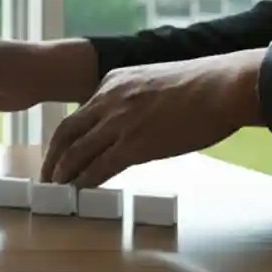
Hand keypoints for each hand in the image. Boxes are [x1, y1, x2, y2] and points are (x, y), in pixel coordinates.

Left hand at [41, 48, 265, 187]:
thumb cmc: (203, 85)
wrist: (224, 87)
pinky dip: (85, 181)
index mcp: (113, 82)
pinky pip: (100, 167)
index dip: (68, 136)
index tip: (62, 151)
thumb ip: (135, 97)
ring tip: (57, 187)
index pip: (80, 112)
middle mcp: (109, 100)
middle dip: (53, 156)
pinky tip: (80, 190)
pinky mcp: (135, 145)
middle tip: (47, 174)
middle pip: (67, 131)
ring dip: (64, 172)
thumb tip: (134, 120)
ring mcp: (120, 123)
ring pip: (78, 151)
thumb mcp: (154, 80)